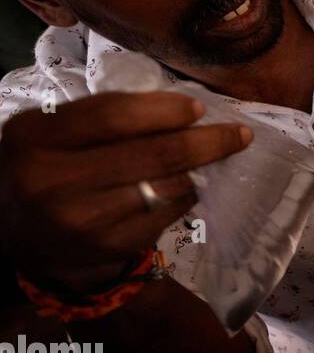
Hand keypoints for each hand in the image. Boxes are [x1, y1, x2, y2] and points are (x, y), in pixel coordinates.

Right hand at [0, 93, 250, 293]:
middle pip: (152, 154)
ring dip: (200, 169)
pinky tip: (188, 186)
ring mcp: (81, 219)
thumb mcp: (61, 134)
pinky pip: (168, 213)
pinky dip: (186, 196)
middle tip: (239, 134)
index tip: (199, 108)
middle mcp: (51, 181)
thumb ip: (108, 116)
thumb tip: (186, 107)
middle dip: (207, 141)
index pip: (112, 116)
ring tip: (215, 157)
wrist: (35, 237)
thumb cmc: (58, 168)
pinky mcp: (108, 246)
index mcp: (35, 138)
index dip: (164, 110)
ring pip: (167, 185)